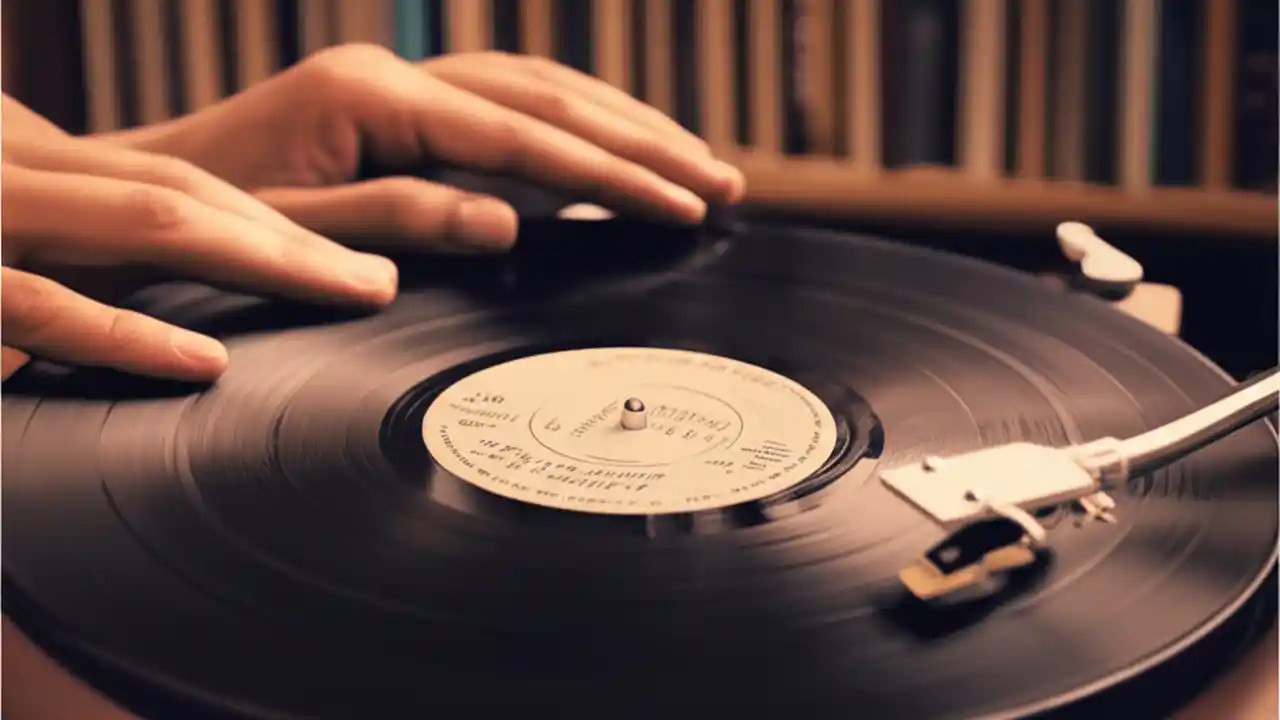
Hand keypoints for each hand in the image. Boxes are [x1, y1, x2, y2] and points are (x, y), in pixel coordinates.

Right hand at [2, 96, 397, 381]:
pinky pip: (46, 309)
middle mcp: (20, 174)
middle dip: (299, 236)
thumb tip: (164, 272)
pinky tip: (209, 364)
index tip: (349, 263)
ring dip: (270, 257)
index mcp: (31, 166)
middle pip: (191, 192)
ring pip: (155, 220)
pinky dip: (131, 335)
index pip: (175, 184)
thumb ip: (56, 243)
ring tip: (357, 290)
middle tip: (383, 281)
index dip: (271, 221)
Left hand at [100, 46, 745, 251]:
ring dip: (623, 127)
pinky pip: (509, 105)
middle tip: (725, 183)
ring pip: (540, 89)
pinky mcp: (404, 107)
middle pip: (549, 98)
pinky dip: (573, 127)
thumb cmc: (202, 222)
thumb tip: (504, 222)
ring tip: (697, 167)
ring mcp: (401, 85)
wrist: (139, 197)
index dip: (613, 175)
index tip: (686, 205)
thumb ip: (399, 220)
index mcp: (370, 99)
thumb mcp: (293, 234)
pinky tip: (612, 151)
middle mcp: (396, 77)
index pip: (523, 137)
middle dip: (645, 143)